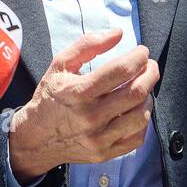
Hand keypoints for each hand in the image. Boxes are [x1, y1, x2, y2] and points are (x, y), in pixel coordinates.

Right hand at [7, 29, 158, 181]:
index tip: (142, 52)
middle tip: (149, 66)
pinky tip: (135, 110)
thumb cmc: (50, 96)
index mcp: (78, 92)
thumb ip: (88, 44)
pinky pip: (137, 138)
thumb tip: (119, 33)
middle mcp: (90, 117)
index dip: (138, 57)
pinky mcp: (105, 153)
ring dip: (148, 97)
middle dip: (150, 74)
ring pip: (141, 116)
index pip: (120, 70)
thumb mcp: (60, 64)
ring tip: (142, 87)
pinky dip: (142, 121)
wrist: (36, 138)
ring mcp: (99, 138)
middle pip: (136, 92)